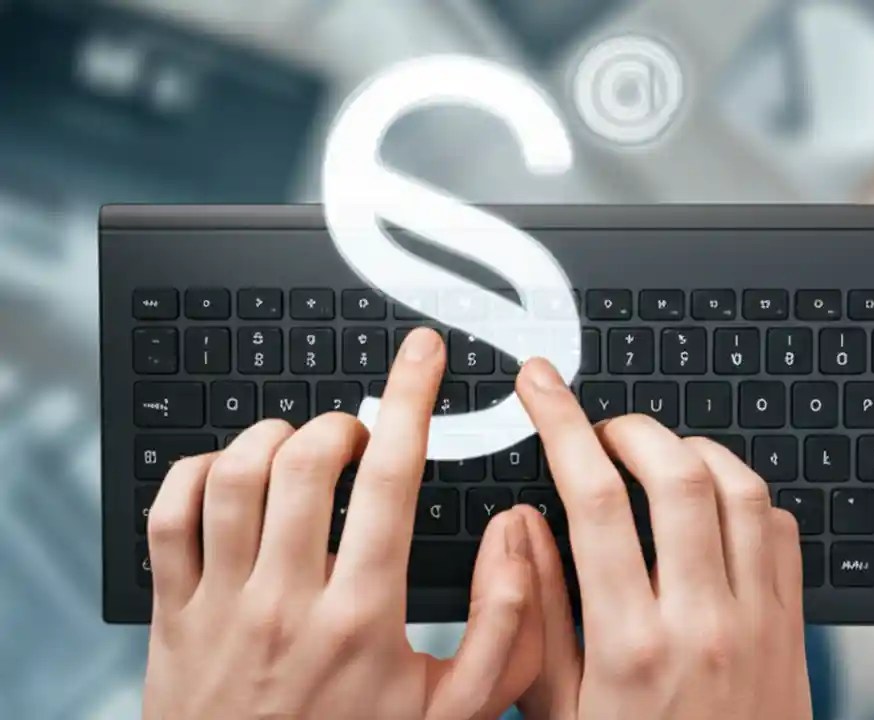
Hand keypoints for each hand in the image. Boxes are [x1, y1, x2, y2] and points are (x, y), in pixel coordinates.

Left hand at [143, 328, 540, 719]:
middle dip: (341, 422)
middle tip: (361, 432)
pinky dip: (197, 473)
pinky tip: (230, 477)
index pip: (389, 478)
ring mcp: (222, 606)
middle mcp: (287, 601)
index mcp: (362, 616)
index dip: (410, 398)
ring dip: (273, 439)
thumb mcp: (455, 712)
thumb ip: (504, 626)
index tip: (421, 355)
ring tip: (302, 449)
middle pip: (303, 462)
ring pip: (232, 477)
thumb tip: (516, 540)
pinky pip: (168, 516)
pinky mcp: (172, 615)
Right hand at [511, 359, 812, 719]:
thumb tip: (519, 525)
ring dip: (693, 451)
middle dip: (630, 427)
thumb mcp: (558, 710)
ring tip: (655, 456)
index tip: (541, 387)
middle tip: (599, 426)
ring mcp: (757, 621)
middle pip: (676, 475)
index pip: (591, 499)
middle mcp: (701, 622)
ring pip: (739, 489)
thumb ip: (534, 613)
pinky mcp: (793, 627)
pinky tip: (712, 503)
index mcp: (630, 644)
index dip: (560, 423)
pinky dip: (746, 495)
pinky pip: (781, 529)